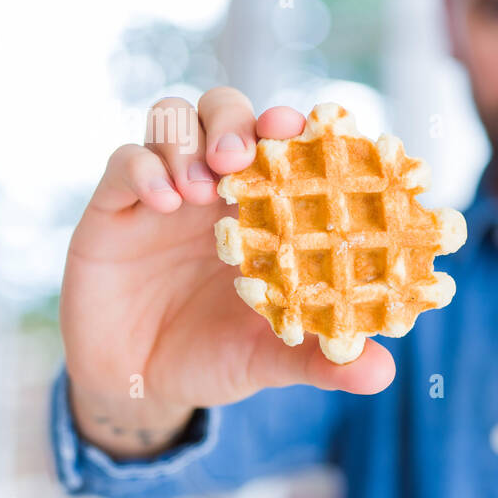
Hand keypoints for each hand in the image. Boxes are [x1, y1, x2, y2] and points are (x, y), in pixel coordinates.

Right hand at [61, 87, 395, 457]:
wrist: (141, 385)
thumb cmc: (216, 357)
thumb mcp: (272, 359)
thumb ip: (323, 361)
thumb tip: (383, 373)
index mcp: (262, 209)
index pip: (281, 145)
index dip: (296, 128)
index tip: (309, 130)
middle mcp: (215, 188)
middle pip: (225, 112)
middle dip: (236, 120)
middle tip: (243, 156)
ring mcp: (163, 191)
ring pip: (172, 120)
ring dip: (189, 139)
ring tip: (202, 187)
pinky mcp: (114, 207)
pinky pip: (124, 161)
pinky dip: (144, 169)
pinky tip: (164, 201)